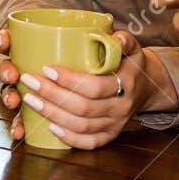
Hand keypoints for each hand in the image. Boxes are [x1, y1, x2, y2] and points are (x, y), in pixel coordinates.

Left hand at [0, 27, 157, 148]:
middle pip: (82, 108)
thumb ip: (124, 40)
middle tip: (30, 82)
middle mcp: (121, 108)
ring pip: (81, 126)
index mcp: (126, 85)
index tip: (46, 69)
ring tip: (31, 100)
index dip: (68, 81)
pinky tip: (50, 127)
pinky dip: (69, 137)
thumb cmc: (132, 64)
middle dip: (52, 96)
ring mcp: (116, 124)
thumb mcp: (132, 48)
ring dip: (53, 114)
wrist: (148, 86)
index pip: (94, 87)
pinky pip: (89, 143)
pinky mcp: (110, 135)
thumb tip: (114, 36)